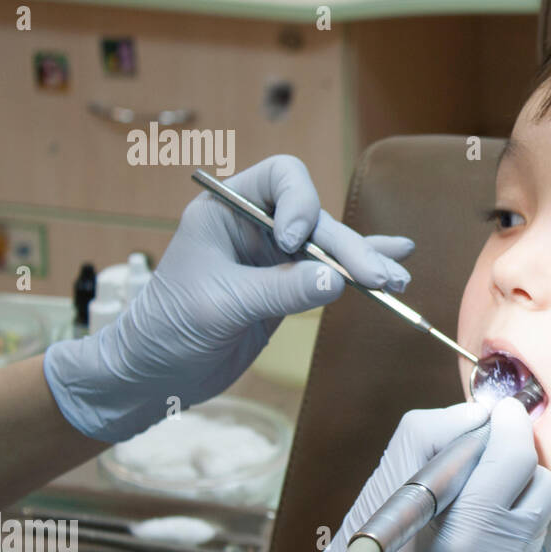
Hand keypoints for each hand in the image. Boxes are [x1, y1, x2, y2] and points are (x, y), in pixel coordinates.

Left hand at [44, 154, 412, 442]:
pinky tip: (397, 258)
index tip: (293, 243)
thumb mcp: (222, 306)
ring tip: (397, 281)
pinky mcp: (287, 286)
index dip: (299, 203)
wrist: (153, 374)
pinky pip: (331, 271)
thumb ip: (280, 290)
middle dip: (348, 249)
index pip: (280, 178)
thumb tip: (337, 282)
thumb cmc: (168, 330)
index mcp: (226, 209)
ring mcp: (273, 257)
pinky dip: (360, 267)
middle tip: (379, 279)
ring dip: (364, 262)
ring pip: (329, 248)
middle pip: (316, 221)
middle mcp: (255, 225)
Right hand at [210, 398, 550, 551]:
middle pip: (542, 485)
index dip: (511, 427)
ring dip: (513, 497)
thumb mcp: (384, 484)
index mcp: (460, 545)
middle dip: (516, 460)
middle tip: (484, 455)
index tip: (502, 411)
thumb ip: (435, 434)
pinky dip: (505, 533)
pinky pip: (527, 550)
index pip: (516, 463)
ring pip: (539, 517)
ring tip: (468, 505)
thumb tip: (481, 415)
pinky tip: (467, 542)